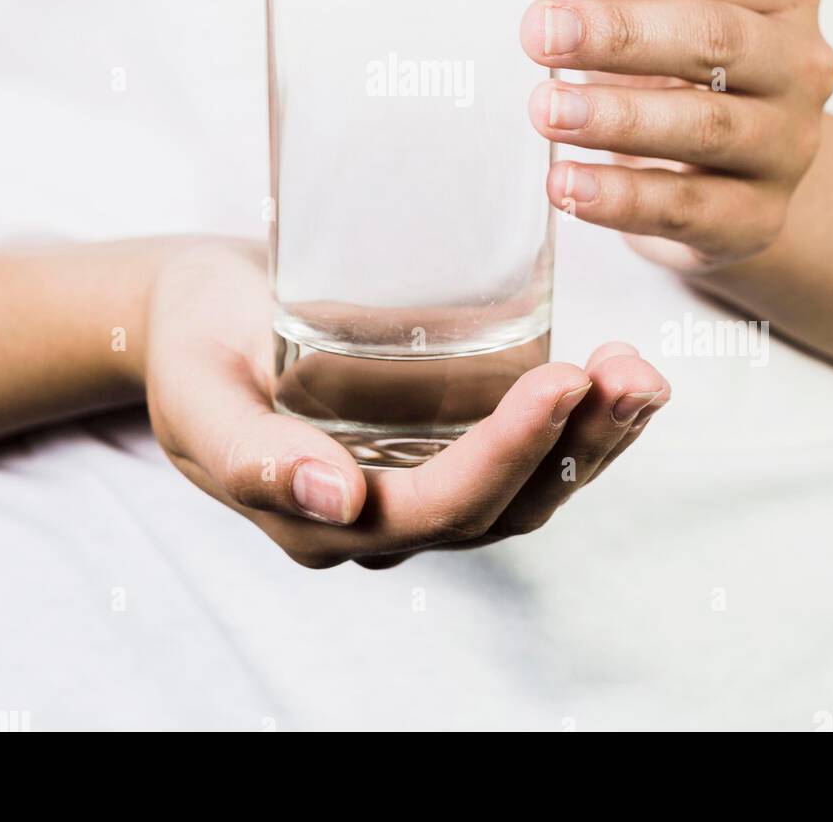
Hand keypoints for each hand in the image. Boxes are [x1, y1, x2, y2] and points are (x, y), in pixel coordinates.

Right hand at [144, 242, 668, 568]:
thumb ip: (251, 455)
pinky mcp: (436, 439)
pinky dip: (577, 422)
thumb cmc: (191, 342)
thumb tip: (336, 501)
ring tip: (641, 374)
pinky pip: (520, 454)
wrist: (195, 312)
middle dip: (576, 446)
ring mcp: (413, 481)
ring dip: (594, 439)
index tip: (561, 381)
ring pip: (526, 489)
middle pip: (501, 508)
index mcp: (320, 521)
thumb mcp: (198, 393)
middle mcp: (379, 519)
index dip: (506, 453)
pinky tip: (615, 376)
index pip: (435, 506)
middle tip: (629, 373)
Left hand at [521, 0, 832, 269]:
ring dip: (617, 117)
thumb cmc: (685, 72)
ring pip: (706, 125)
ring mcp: (789, 143)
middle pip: (713, 38)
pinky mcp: (760, 218)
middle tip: (538, 33)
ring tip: (543, 110)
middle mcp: (800, 61)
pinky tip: (565, 185)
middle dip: (619, 33)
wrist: (735, 180)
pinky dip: (622, 197)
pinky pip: (688, 206)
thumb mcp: (656, 7)